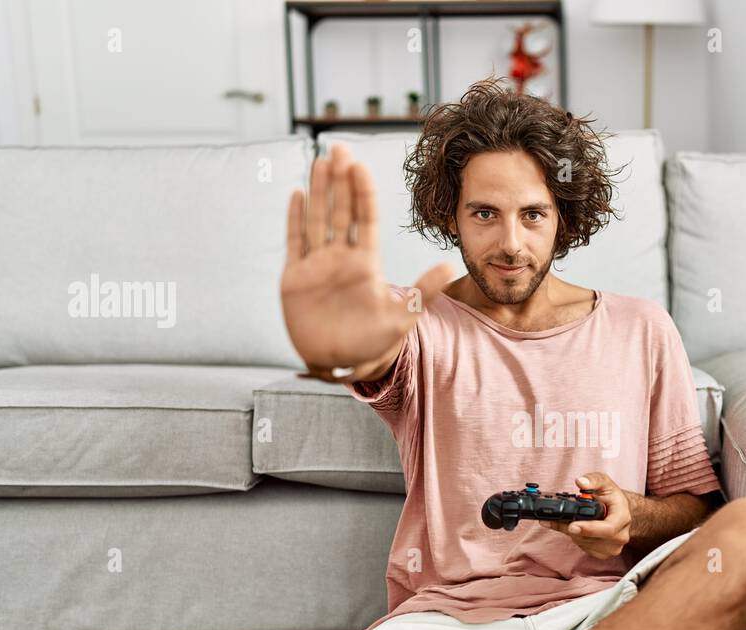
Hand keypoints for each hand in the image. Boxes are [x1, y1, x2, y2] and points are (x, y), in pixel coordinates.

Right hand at [281, 143, 452, 374]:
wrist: (340, 363)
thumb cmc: (372, 343)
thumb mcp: (402, 317)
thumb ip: (424, 291)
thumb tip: (450, 266)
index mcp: (366, 263)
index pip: (366, 220)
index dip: (362, 193)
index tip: (361, 167)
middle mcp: (341, 258)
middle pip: (340, 211)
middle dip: (340, 181)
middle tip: (340, 150)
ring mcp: (317, 265)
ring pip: (317, 220)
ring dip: (318, 191)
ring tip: (320, 162)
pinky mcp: (296, 277)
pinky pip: (295, 242)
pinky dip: (295, 219)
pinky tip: (297, 194)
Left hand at [538, 472, 631, 558]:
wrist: (618, 511)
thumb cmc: (611, 498)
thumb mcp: (604, 482)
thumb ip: (593, 480)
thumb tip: (581, 482)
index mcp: (623, 518)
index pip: (607, 529)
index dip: (588, 528)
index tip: (572, 526)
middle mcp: (620, 536)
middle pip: (591, 538)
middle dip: (573, 528)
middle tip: (559, 519)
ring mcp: (613, 547)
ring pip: (585, 544)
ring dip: (573, 533)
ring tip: (569, 521)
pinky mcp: (604, 554)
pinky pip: (584, 548)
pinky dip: (576, 538)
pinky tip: (577, 528)